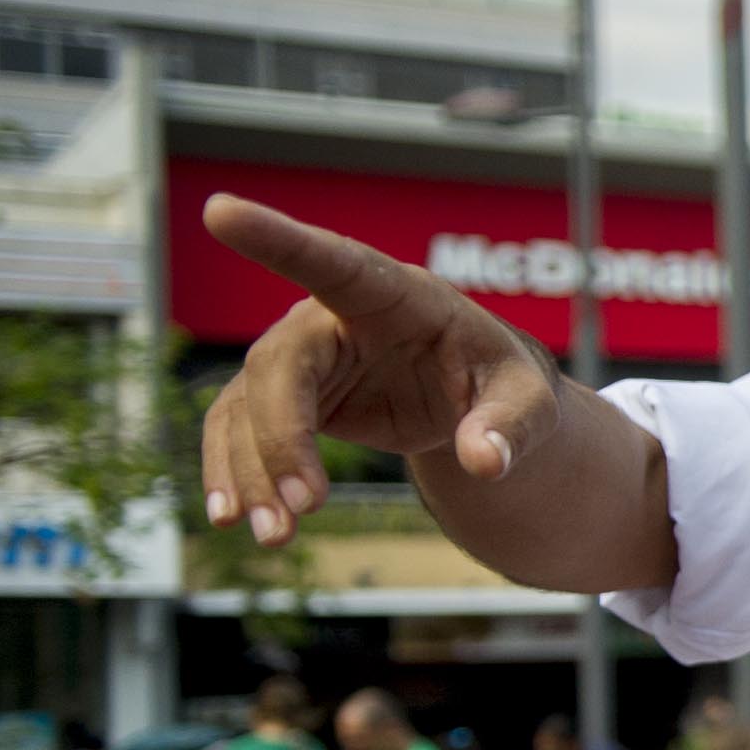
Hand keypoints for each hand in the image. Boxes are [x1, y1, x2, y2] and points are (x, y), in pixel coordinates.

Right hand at [197, 197, 561, 545]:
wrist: (476, 398)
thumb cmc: (503, 381)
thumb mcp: (528, 402)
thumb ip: (512, 426)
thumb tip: (485, 461)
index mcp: (395, 295)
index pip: (332, 262)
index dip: (277, 237)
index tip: (221, 211)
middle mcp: (333, 317)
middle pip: (278, 366)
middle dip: (279, 438)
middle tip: (304, 508)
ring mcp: (303, 357)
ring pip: (247, 405)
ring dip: (251, 471)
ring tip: (273, 538)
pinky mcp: (287, 397)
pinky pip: (241, 430)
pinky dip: (235, 473)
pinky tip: (236, 517)